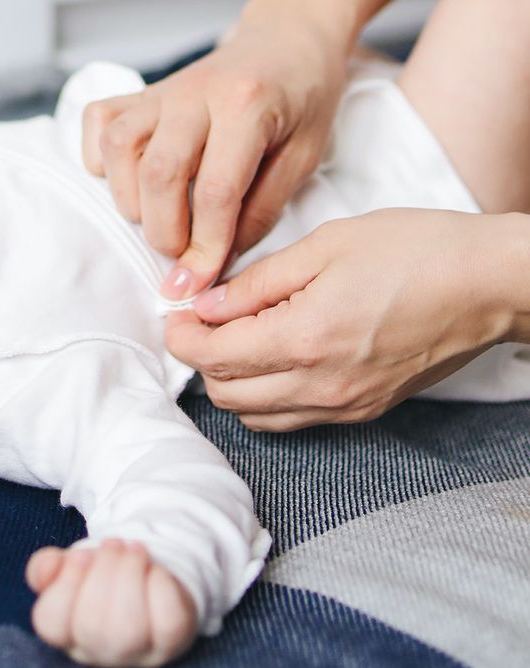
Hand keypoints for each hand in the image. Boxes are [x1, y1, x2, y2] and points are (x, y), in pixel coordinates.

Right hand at [25, 539, 197, 667]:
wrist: (149, 582)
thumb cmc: (102, 577)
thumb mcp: (70, 567)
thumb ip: (48, 566)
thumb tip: (49, 565)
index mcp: (66, 634)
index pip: (50, 623)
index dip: (65, 585)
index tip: (81, 554)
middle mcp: (100, 651)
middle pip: (92, 627)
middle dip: (103, 572)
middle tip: (113, 543)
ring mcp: (139, 653)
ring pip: (129, 630)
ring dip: (130, 575)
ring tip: (134, 549)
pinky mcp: (173, 643)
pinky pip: (168, 622)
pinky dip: (161, 586)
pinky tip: (154, 568)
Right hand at [81, 3, 347, 297]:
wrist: (287, 38)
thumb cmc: (303, 98)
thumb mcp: (305, 157)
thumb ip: (261, 210)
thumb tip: (215, 261)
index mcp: (247, 104)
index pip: (216, 191)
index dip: (205, 247)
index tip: (198, 283)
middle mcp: (196, 92)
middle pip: (158, 174)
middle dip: (164, 232)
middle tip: (181, 255)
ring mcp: (162, 89)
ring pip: (118, 150)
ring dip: (131, 200)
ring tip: (160, 218)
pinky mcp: (139, 92)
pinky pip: (98, 124)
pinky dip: (103, 160)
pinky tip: (132, 179)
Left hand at [164, 209, 517, 429]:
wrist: (490, 284)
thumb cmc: (415, 251)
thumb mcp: (325, 247)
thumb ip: (255, 282)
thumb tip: (205, 304)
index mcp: (305, 339)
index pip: (212, 357)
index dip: (181, 336)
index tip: (176, 314)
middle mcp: (320, 385)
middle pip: (224, 394)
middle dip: (201, 358)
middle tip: (203, 320)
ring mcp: (343, 405)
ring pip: (253, 416)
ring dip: (230, 381)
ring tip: (237, 338)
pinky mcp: (361, 411)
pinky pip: (290, 420)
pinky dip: (265, 398)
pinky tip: (273, 359)